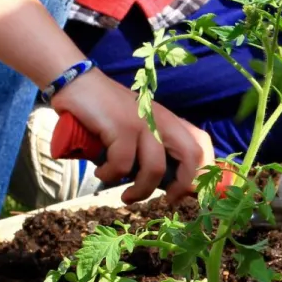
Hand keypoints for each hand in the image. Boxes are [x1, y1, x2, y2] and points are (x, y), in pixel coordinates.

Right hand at [51, 69, 214, 203]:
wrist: (78, 82)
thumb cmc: (108, 111)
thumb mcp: (138, 126)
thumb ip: (153, 146)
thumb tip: (166, 182)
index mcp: (169, 121)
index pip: (201, 144)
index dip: (204, 170)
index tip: (189, 193)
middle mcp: (161, 120)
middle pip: (191, 155)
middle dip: (183, 184)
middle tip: (169, 200)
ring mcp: (142, 122)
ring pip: (155, 168)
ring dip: (141, 191)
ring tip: (127, 197)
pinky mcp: (120, 126)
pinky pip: (123, 164)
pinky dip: (111, 175)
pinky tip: (101, 172)